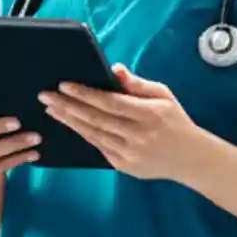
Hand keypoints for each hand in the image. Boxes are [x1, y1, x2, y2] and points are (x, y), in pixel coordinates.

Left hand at [39, 64, 206, 181]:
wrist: (190, 158)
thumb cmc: (175, 121)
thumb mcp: (163, 95)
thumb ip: (137, 84)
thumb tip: (113, 69)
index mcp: (148, 114)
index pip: (110, 103)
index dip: (85, 94)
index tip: (64, 85)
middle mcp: (137, 135)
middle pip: (96, 119)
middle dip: (68, 106)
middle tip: (45, 96)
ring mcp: (129, 154)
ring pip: (93, 135)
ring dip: (69, 121)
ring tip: (51, 109)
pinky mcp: (124, 166)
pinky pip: (98, 148)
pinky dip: (82, 135)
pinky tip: (69, 124)